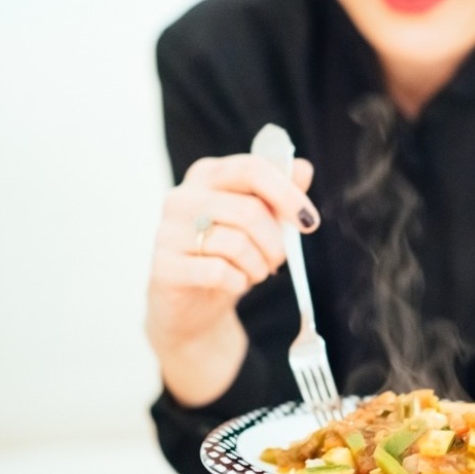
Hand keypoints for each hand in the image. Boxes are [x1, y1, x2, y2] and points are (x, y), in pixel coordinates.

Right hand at [145, 154, 317, 403]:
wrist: (192, 305)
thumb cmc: (228, 256)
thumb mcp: (259, 222)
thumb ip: (279, 193)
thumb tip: (302, 168)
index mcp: (207, 175)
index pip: (252, 169)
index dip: (287, 194)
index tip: (309, 222)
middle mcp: (183, 197)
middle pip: (249, 211)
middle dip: (275, 243)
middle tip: (276, 261)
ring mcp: (168, 231)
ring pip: (237, 243)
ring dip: (258, 266)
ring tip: (254, 272)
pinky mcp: (165, 266)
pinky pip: (219, 272)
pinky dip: (238, 282)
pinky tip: (234, 283)